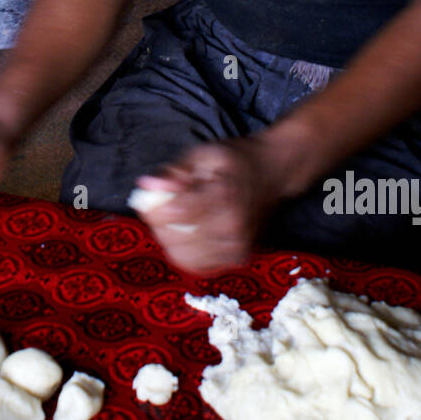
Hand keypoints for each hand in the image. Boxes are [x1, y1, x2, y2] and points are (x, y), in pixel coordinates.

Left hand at [134, 136, 285, 272]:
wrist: (273, 172)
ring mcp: (237, 246)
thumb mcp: (203, 154)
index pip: (176, 212)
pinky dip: (184, 251)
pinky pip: (197, 265)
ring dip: (169, 239)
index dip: (154, 207)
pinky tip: (187, 233)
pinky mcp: (238, 257)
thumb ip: (174, 171)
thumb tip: (147, 186)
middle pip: (176, 238)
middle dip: (159, 224)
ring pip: (183, 256)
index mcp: (225, 197)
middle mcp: (233, 227)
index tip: (150, 198)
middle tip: (160, 208)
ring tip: (174, 220)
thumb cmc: (235, 162)